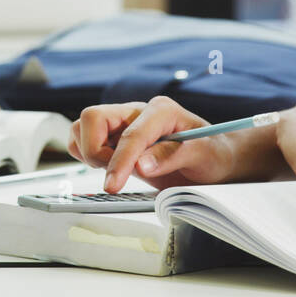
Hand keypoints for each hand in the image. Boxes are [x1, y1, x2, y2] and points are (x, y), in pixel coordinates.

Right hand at [68, 95, 236, 192]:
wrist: (213, 159)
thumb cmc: (211, 154)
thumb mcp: (203, 155)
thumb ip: (172, 156)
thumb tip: (141, 165)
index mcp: (161, 110)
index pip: (129, 133)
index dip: (119, 161)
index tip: (113, 185)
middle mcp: (136, 111)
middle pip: (92, 117)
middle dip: (96, 151)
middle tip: (116, 177)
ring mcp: (122, 122)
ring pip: (82, 127)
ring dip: (90, 152)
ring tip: (115, 171)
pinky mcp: (113, 136)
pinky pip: (83, 139)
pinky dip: (86, 155)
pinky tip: (110, 168)